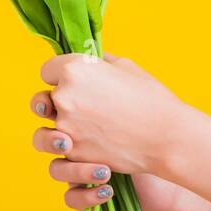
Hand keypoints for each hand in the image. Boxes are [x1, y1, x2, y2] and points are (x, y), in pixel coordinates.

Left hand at [29, 50, 181, 177]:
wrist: (166, 137)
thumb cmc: (150, 97)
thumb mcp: (124, 66)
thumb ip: (97, 61)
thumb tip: (87, 57)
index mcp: (73, 69)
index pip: (47, 70)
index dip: (58, 75)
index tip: (72, 80)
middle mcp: (63, 96)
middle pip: (45, 97)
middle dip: (58, 99)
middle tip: (82, 103)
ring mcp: (66, 127)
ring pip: (50, 124)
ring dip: (63, 124)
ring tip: (86, 126)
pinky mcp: (74, 152)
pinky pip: (63, 147)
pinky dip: (76, 145)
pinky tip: (96, 141)